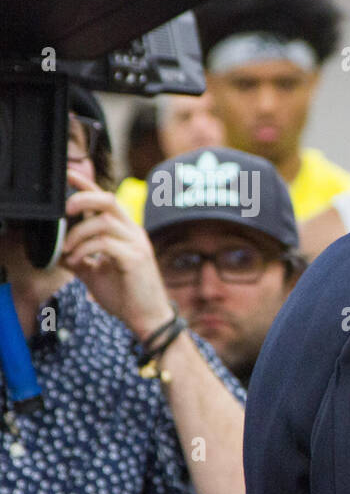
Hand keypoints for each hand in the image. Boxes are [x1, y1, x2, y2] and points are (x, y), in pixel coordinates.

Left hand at [60, 171, 173, 339]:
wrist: (146, 317)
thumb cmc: (126, 295)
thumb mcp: (96, 273)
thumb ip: (80, 259)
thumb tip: (58, 252)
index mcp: (126, 233)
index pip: (107, 200)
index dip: (88, 185)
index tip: (69, 175)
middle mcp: (133, 233)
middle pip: (108, 200)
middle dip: (82, 200)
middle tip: (65, 212)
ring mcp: (136, 244)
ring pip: (103, 222)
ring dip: (77, 235)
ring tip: (68, 251)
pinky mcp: (135, 258)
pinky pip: (104, 243)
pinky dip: (85, 250)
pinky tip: (77, 261)